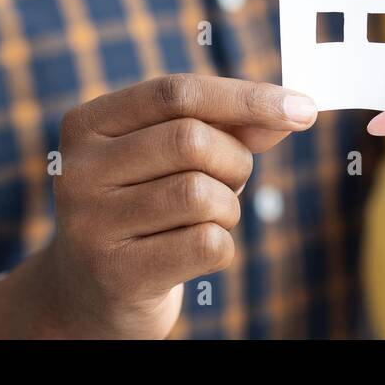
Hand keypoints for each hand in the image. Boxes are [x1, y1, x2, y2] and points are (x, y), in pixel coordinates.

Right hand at [0, 74, 316, 338]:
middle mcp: (79, 170)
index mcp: (89, 124)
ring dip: (228, 207)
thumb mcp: (175, 157)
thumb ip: (229, 126)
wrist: (92, 293)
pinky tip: (196, 251)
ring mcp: (91, 224)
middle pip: (191, 140)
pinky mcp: (117, 275)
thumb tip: (293, 112)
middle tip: (232, 182)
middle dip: (235, 160)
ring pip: (200, 194)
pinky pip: (206, 244)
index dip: (247, 97)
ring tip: (208, 218)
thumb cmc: (148, 208)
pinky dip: (223, 245)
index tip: (305, 109)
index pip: (177, 92)